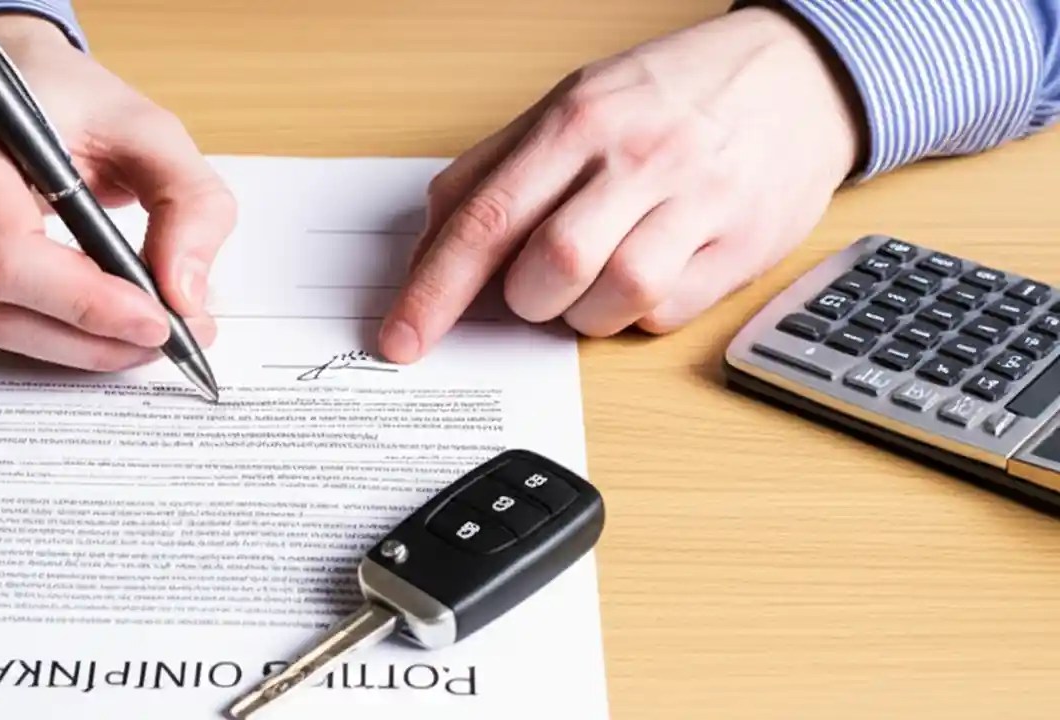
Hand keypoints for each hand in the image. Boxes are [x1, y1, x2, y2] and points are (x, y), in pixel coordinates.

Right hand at [0, 14, 234, 370]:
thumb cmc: (66, 97)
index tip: (158, 320)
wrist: (1, 81)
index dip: (85, 301)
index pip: (6, 252)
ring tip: (148, 337)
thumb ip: (190, 202)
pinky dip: (59, 337)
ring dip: (83, 348)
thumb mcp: (149, 128)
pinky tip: (106, 326)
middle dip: (95, 336)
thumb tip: (186, 294)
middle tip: (170, 337)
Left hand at [377, 5, 862, 362]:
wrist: (797, 74)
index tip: (401, 339)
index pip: (486, 219)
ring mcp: (697, 203)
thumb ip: (492, 171)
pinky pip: (666, 313)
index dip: (435, 291)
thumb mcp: (573, 105)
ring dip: (586, 311)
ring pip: (613, 300)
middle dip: (527, 300)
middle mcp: (638, 158)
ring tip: (600, 273)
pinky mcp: (743, 246)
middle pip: (549, 269)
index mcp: (579, 120)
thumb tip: (429, 247)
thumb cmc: (668, 97)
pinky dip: (639, 312)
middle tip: (540, 282)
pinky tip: (650, 269)